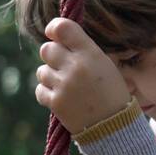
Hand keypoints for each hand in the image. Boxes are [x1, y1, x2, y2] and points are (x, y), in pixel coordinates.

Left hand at [35, 17, 133, 133]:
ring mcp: (64, 85)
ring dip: (50, 76)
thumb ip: (83, 50)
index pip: (63, 28)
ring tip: (66, 86)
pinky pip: (40, 89)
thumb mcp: (105, 64)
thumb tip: (60, 38)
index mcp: (90, 54)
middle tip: (62, 65)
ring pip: (42, 71)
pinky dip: (47, 93)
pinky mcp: (56, 102)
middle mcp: (75, 67)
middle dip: (52, 56)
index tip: (52, 33)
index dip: (54, 28)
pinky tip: (61, 97)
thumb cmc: (112, 93)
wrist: (115, 126)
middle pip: (46, 49)